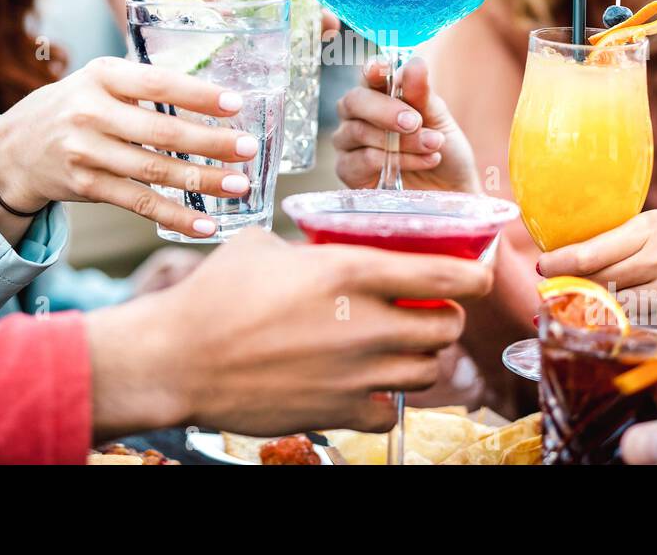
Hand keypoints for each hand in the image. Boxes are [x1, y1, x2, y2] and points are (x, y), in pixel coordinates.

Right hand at [0, 57, 258, 239]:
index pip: (157, 83)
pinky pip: (140, 203)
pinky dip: (176, 216)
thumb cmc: (77, 106)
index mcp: (102, 75)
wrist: (17, 147)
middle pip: (161, 132)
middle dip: (211, 143)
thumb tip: (217, 98)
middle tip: (248, 148)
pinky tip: (207, 224)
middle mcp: (90, 112)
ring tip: (239, 185)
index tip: (236, 104)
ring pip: (155, 171)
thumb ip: (148, 86)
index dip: (198, 94)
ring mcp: (86, 152)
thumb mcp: (103, 82)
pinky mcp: (87, 186)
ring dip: (203, 181)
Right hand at [85, 228, 493, 437]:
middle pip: (448, 327)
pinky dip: (387, 400)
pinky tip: (366, 385)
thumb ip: (310, 247)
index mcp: (351, 271)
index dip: (474, 273)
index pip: (446, 275)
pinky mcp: (339, 412)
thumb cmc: (214, 295)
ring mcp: (356, 374)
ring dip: (420, 357)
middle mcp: (365, 324)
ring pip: (428, 371)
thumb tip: (321, 244)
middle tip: (425, 312)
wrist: (178, 359)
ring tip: (397, 347)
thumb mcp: (265, 247)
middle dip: (445, 318)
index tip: (478, 271)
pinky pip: (391, 411)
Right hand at [333, 56, 478, 191]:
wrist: (450, 188)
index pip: (368, 75)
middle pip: (353, 101)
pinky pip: (362, 160)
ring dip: (401, 141)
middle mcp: (358, 115)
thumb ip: (422, 93)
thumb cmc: (442, 148)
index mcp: (379, 93)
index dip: (372, 70)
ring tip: (433, 146)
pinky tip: (422, 162)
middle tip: (415, 122)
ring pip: (359, 132)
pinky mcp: (348, 171)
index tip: (382, 67)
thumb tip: (414, 63)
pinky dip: (396, 161)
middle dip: (385, 110)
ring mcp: (349, 143)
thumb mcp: (439, 118)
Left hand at [537, 210, 656, 335]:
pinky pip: (637, 326)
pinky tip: (600, 328)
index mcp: (652, 227)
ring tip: (567, 313)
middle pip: (599, 281)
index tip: (544, 268)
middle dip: (569, 289)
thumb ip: (621, 241)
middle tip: (549, 295)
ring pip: (614, 307)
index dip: (562, 263)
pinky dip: (616, 328)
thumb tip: (568, 256)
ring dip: (587, 312)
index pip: (592, 251)